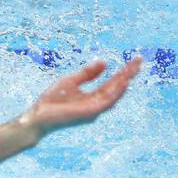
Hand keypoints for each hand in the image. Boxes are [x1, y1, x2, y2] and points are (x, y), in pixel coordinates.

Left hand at [26, 57, 141, 135]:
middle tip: (139, 61)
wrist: (38, 116)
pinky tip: (123, 83)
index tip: (133, 61)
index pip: (111, 83)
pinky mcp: (89, 112)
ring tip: (134, 69)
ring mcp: (94, 109)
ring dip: (125, 82)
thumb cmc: (52, 101)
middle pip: (116, 88)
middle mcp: (96, 104)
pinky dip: (116, 93)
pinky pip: (106, 102)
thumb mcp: (71, 81)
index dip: (123, 72)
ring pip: (114, 95)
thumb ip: (87, 74)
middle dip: (128, 75)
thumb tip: (104, 62)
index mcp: (92, 97)